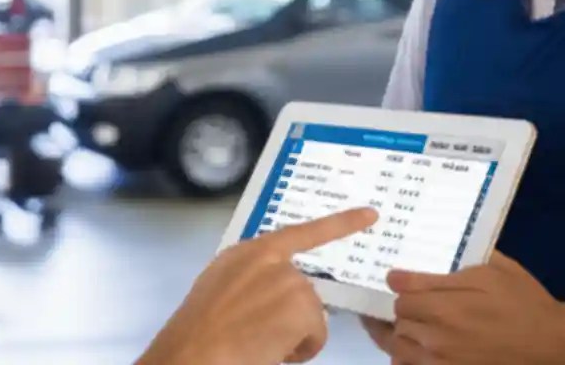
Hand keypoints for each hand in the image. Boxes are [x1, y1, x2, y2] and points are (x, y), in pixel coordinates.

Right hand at [137, 207, 378, 364]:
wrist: (193, 351)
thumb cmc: (199, 331)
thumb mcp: (221, 287)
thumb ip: (251, 279)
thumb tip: (271, 297)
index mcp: (250, 251)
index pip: (302, 232)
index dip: (340, 223)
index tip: (371, 214)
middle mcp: (272, 260)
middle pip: (304, 290)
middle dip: (289, 317)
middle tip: (257, 335)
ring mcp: (289, 280)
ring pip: (310, 315)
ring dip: (293, 336)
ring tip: (259, 345)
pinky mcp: (302, 305)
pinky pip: (316, 335)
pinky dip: (301, 350)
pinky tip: (272, 353)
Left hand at [381, 251, 564, 364]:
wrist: (550, 343)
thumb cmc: (523, 300)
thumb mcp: (493, 270)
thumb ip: (450, 267)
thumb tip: (407, 272)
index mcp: (445, 306)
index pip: (401, 292)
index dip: (400, 282)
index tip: (401, 278)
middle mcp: (436, 336)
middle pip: (397, 318)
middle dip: (402, 306)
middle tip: (409, 300)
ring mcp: (440, 361)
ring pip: (398, 345)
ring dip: (400, 331)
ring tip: (408, 322)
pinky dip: (407, 357)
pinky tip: (417, 347)